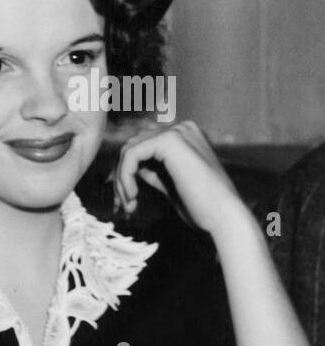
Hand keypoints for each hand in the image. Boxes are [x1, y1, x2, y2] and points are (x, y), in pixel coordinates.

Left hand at [114, 121, 246, 236]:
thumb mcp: (172, 184)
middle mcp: (182, 129)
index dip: (126, 173)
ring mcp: (177, 132)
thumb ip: (155, 171)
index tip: (125, 200)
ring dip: (121, 180)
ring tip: (128, 204)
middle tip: (123, 205)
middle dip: (121, 176)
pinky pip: (131, 155)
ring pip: (128, 151)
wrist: (224, 216)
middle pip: (132, 147)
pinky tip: (133, 196)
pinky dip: (125, 177)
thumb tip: (135, 168)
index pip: (142, 146)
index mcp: (185, 137)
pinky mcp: (170, 140)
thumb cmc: (202, 206)